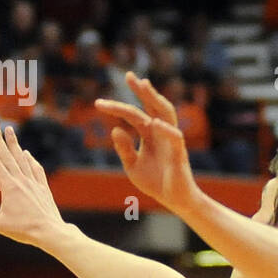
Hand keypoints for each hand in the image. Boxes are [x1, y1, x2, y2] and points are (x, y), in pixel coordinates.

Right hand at [0, 122, 64, 247]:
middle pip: (7, 155)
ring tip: (10, 130)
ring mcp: (33, 183)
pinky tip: (28, 154)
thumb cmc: (24, 230)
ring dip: (14, 144)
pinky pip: (35, 169)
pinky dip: (30, 160)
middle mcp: (21, 180)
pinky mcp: (42, 188)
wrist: (51, 232)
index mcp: (8, 186)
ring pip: (21, 159)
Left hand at [95, 72, 197, 212]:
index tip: (98, 102)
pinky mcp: (179, 154)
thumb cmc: (156, 182)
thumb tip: (115, 129)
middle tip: (129, 76)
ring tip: (144, 86)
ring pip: (166, 114)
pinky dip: (165, 130)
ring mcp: (171, 141)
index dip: (117, 107)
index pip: (134, 115)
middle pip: (152, 106)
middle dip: (142, 91)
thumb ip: (124, 148)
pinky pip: (175, 138)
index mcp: (149, 134)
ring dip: (156, 99)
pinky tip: (154, 123)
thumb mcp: (133, 166)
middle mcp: (161, 133)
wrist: (174, 200)